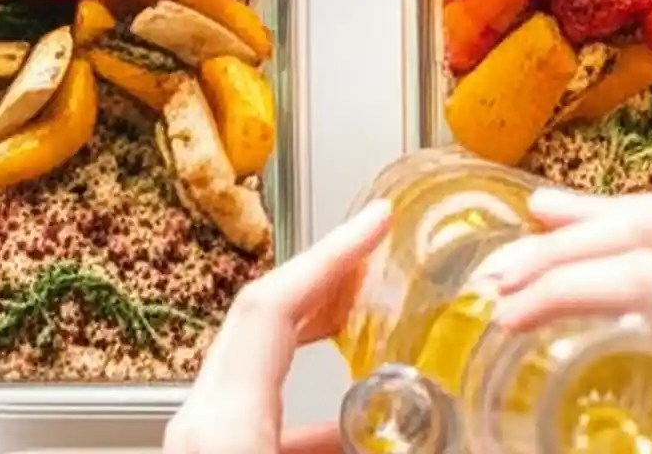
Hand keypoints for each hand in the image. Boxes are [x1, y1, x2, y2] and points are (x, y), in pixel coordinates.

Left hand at [163, 200, 390, 453]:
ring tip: (369, 329)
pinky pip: (258, 412)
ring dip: (317, 339)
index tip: (375, 220)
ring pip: (259, 367)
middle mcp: (201, 425)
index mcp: (224, 426)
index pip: (273, 303)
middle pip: (262, 319)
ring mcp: (198, 444)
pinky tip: (345, 429)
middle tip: (374, 256)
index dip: (332, 252)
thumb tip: (454, 446)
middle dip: (324, 280)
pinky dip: (306, 404)